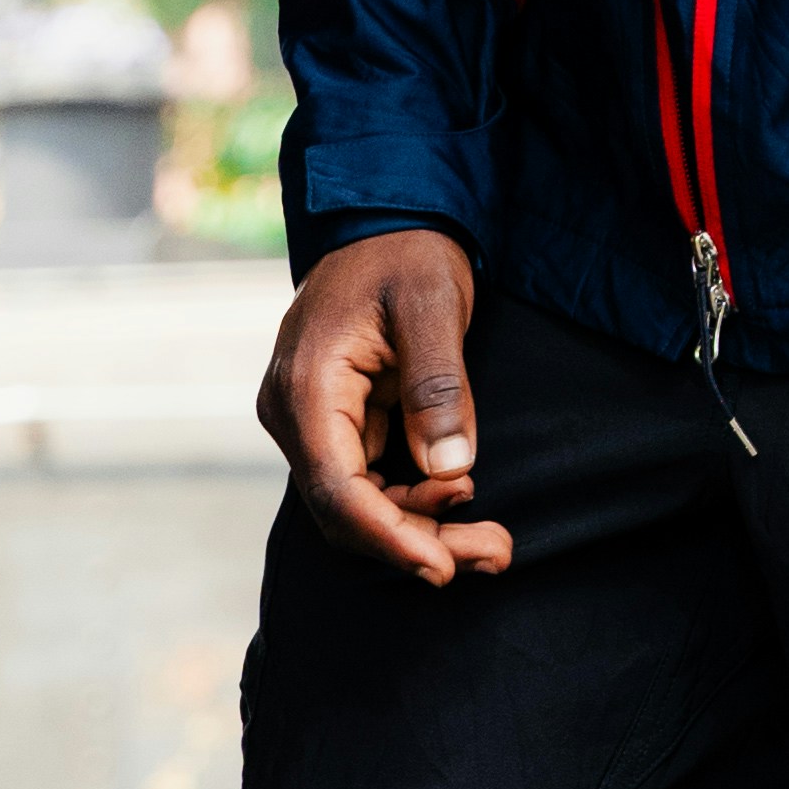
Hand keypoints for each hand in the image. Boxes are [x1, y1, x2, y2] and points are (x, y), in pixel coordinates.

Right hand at [258, 231, 508, 582]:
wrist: (385, 222)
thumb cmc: (406, 254)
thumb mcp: (432, 305)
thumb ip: (438, 386)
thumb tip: (450, 468)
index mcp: (307, 390)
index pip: (338, 490)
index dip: (391, 536)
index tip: (444, 565)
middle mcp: (293, 416)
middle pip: (347, 510)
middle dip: (419, 541)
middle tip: (495, 553)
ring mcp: (310, 425)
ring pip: (359, 503)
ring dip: (423, 526)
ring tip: (491, 537)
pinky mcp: (335, 427)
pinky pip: (368, 481)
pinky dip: (414, 499)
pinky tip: (460, 494)